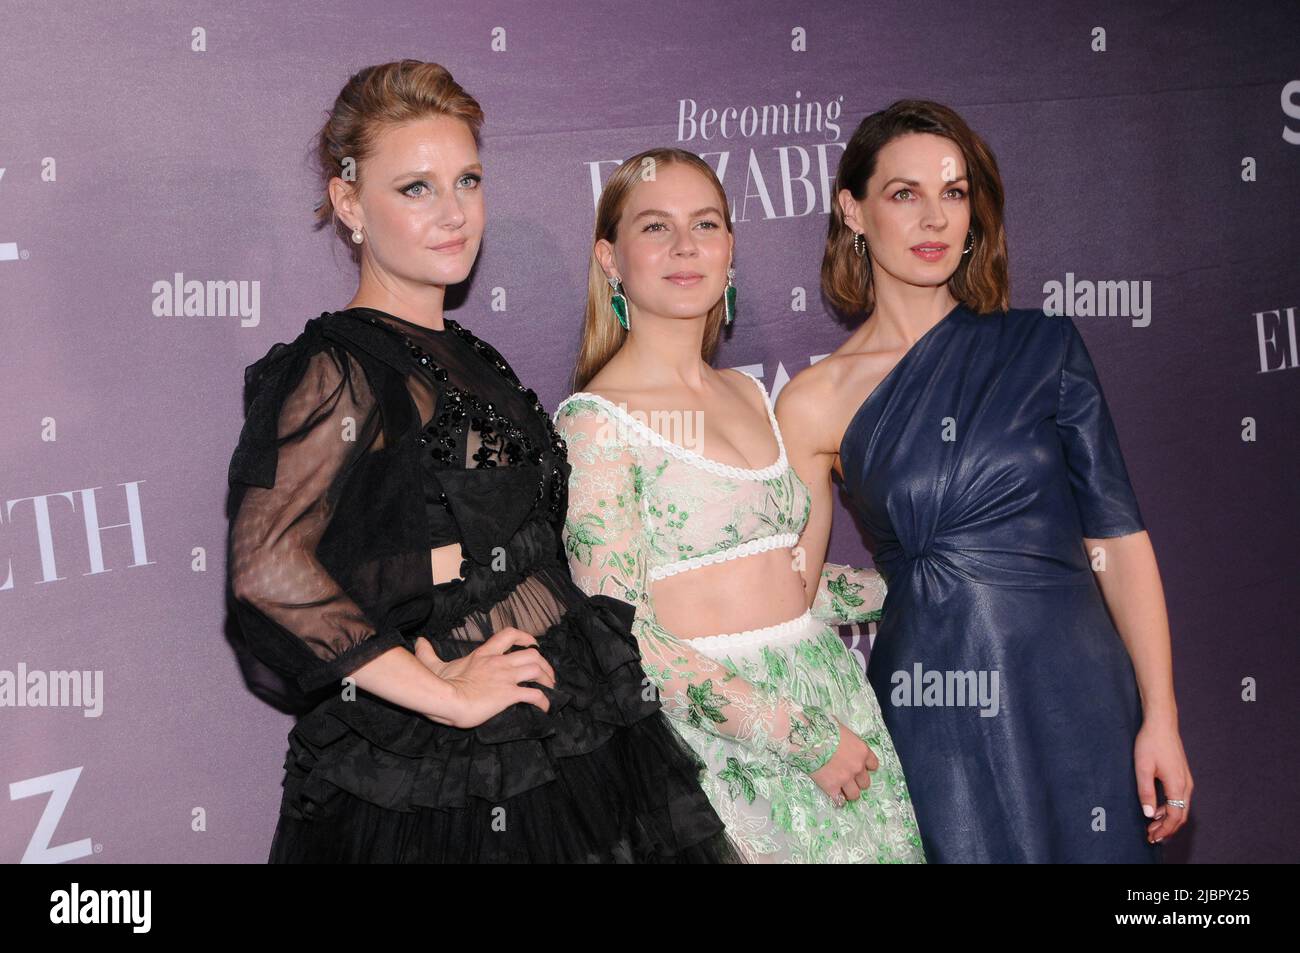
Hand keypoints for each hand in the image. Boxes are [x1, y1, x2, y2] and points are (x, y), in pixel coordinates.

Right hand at [414, 626, 557, 728]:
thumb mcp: (433, 664)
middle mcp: (499, 662)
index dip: (526, 637)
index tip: (534, 644)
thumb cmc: (440, 684)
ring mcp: (505, 678)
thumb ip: (427, 653)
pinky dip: (544, 700)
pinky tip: (545, 707)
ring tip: (549, 690)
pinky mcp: (508, 695)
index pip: (510, 634)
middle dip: (544, 664)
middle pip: (532, 654)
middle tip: (546, 676)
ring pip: (537, 670)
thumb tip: (418, 642)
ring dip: (547, 680)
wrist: (445, 700)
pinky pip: (534, 695)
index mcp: (485, 653)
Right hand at [809, 719, 878, 805]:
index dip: (865, 767)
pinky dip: (837, 799)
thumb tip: (842, 739)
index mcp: (862, 751)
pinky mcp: (832, 787)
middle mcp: (857, 766)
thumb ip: (847, 740)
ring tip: (840, 788)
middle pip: (865, 782)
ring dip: (848, 792)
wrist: (807, 738)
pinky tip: (832, 794)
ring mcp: (845, 778)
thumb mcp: (841, 730)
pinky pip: (839, 800)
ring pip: (855, 794)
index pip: (873, 765)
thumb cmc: (823, 728)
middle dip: (857, 781)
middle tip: (846, 777)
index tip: (858, 767)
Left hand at [1135, 715, 1192, 843]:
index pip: (1174, 816)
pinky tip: (1157, 810)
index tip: (1152, 837)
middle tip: (1151, 837)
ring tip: (1152, 826)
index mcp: (1177, 785)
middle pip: (1180, 815)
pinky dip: (1170, 809)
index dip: (1164, 829)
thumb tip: (1149, 814)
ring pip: (1181, 807)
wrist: (1162, 724)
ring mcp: (1186, 780)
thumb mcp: (1143, 767)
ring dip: (1168, 819)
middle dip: (1167, 829)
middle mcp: (1186, 785)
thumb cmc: (1150, 743)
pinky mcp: (1182, 776)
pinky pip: (1179, 799)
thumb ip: (1145, 791)